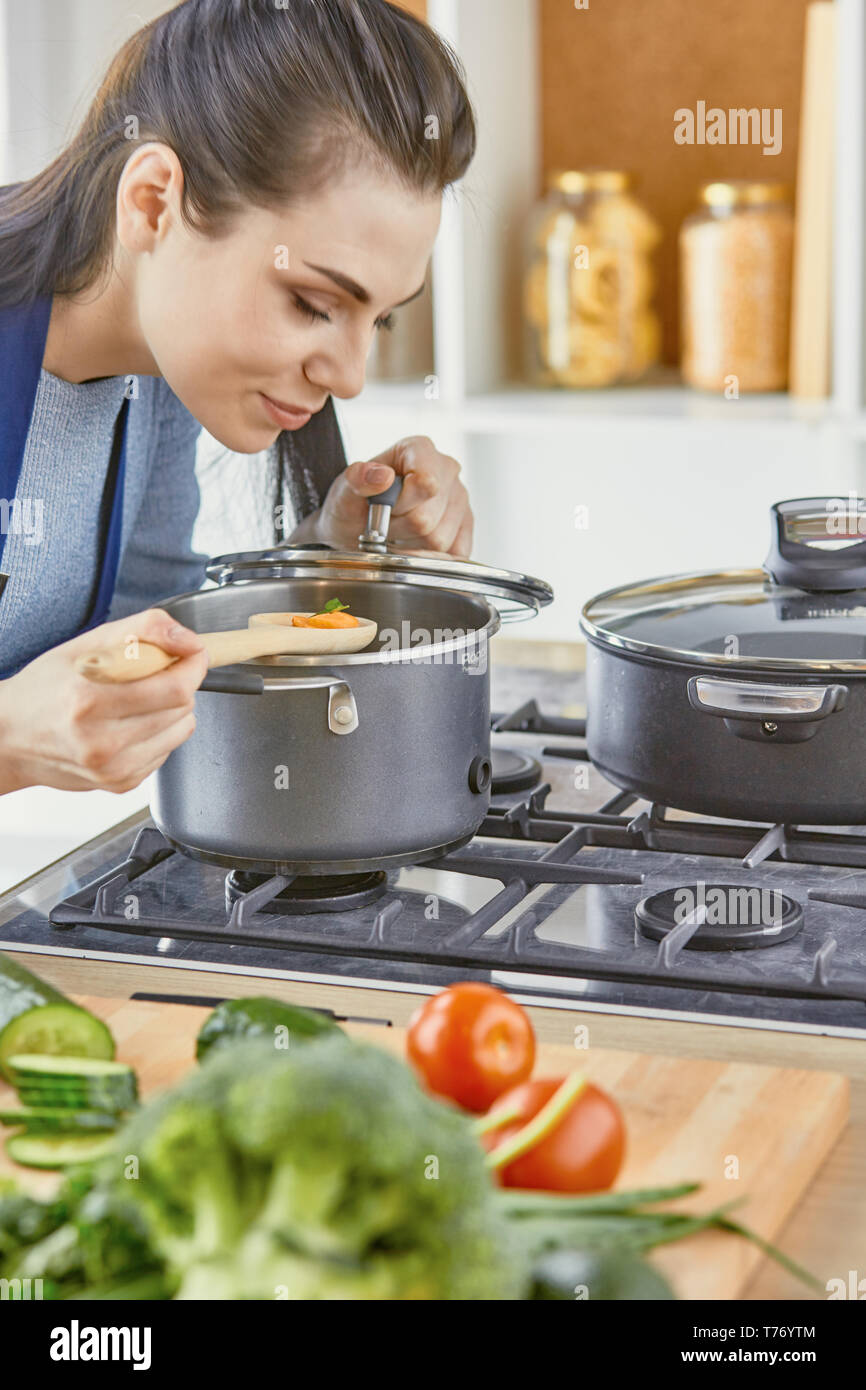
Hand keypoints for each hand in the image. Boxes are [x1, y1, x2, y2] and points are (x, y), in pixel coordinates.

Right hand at [0, 609, 208, 793]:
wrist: (11, 738)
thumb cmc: (45, 690)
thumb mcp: (84, 645)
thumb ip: (141, 631)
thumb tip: (187, 639)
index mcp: (89, 701)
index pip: (174, 687)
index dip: (193, 665)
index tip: (193, 652)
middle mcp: (102, 742)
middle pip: (183, 708)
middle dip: (180, 682)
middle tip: (158, 672)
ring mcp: (113, 768)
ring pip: (182, 729)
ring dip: (173, 708)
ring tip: (140, 699)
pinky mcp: (122, 783)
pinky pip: (167, 750)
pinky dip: (160, 732)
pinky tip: (130, 724)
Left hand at [306, 436, 473, 555]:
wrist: (358, 528)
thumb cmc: (354, 506)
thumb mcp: (344, 492)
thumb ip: (356, 479)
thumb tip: (382, 476)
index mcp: (419, 449)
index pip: (426, 484)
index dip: (400, 505)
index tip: (383, 507)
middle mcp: (447, 469)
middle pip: (429, 518)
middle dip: (400, 528)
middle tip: (384, 522)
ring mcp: (460, 498)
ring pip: (439, 541)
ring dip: (411, 545)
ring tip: (398, 531)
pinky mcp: (466, 525)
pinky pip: (453, 554)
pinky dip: (427, 557)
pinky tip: (413, 543)